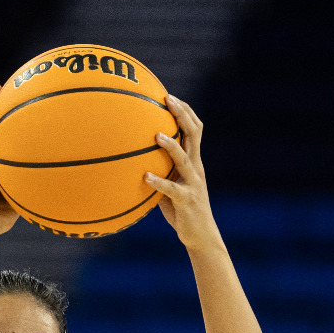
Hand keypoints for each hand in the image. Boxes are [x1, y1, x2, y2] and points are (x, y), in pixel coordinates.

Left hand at [143, 95, 220, 247]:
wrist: (200, 236)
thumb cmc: (182, 210)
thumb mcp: (170, 186)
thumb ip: (158, 171)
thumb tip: (132, 162)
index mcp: (194, 161)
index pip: (194, 129)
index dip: (185, 111)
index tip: (169, 96)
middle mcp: (196, 168)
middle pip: (194, 134)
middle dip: (181, 114)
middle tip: (167, 100)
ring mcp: (193, 183)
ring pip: (184, 158)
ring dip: (170, 146)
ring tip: (156, 135)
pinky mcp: (187, 200)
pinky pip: (171, 189)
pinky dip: (158, 181)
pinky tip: (144, 177)